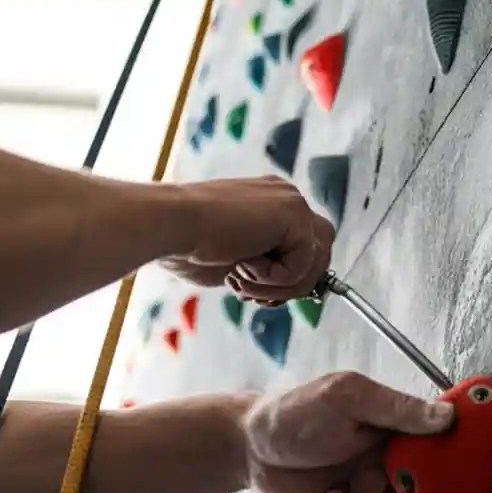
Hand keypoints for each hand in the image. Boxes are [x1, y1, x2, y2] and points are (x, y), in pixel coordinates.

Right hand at [161, 176, 334, 302]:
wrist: (171, 225)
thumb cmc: (187, 244)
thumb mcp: (236, 261)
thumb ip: (265, 267)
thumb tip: (285, 289)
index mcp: (272, 206)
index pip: (305, 249)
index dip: (286, 280)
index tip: (253, 292)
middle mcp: (286, 199)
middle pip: (320, 255)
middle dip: (291, 287)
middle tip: (252, 294)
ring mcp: (292, 204)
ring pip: (315, 264)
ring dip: (278, 286)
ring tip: (241, 280)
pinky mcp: (294, 215)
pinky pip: (302, 266)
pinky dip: (272, 279)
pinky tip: (241, 264)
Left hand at [240, 372, 454, 492]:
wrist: (250, 450)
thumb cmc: (295, 414)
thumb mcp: (346, 400)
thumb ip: (397, 409)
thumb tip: (448, 416)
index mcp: (397, 420)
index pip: (443, 440)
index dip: (454, 458)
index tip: (458, 475)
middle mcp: (393, 453)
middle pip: (430, 484)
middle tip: (385, 492)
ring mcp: (375, 483)